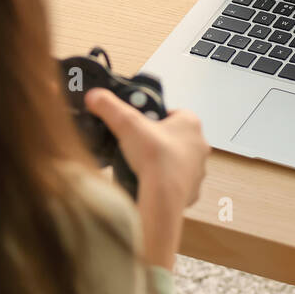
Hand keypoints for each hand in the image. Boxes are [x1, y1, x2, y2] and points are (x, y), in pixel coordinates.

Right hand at [85, 89, 208, 268]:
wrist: (163, 196)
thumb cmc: (153, 158)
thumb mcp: (126, 124)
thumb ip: (109, 107)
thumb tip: (95, 97)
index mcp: (190, 123)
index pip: (174, 113)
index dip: (155, 117)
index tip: (141, 124)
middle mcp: (199, 145)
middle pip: (176, 137)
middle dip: (158, 140)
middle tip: (139, 145)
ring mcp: (198, 169)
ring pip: (179, 161)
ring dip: (164, 162)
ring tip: (143, 165)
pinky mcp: (193, 189)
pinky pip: (179, 183)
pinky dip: (166, 183)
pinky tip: (150, 183)